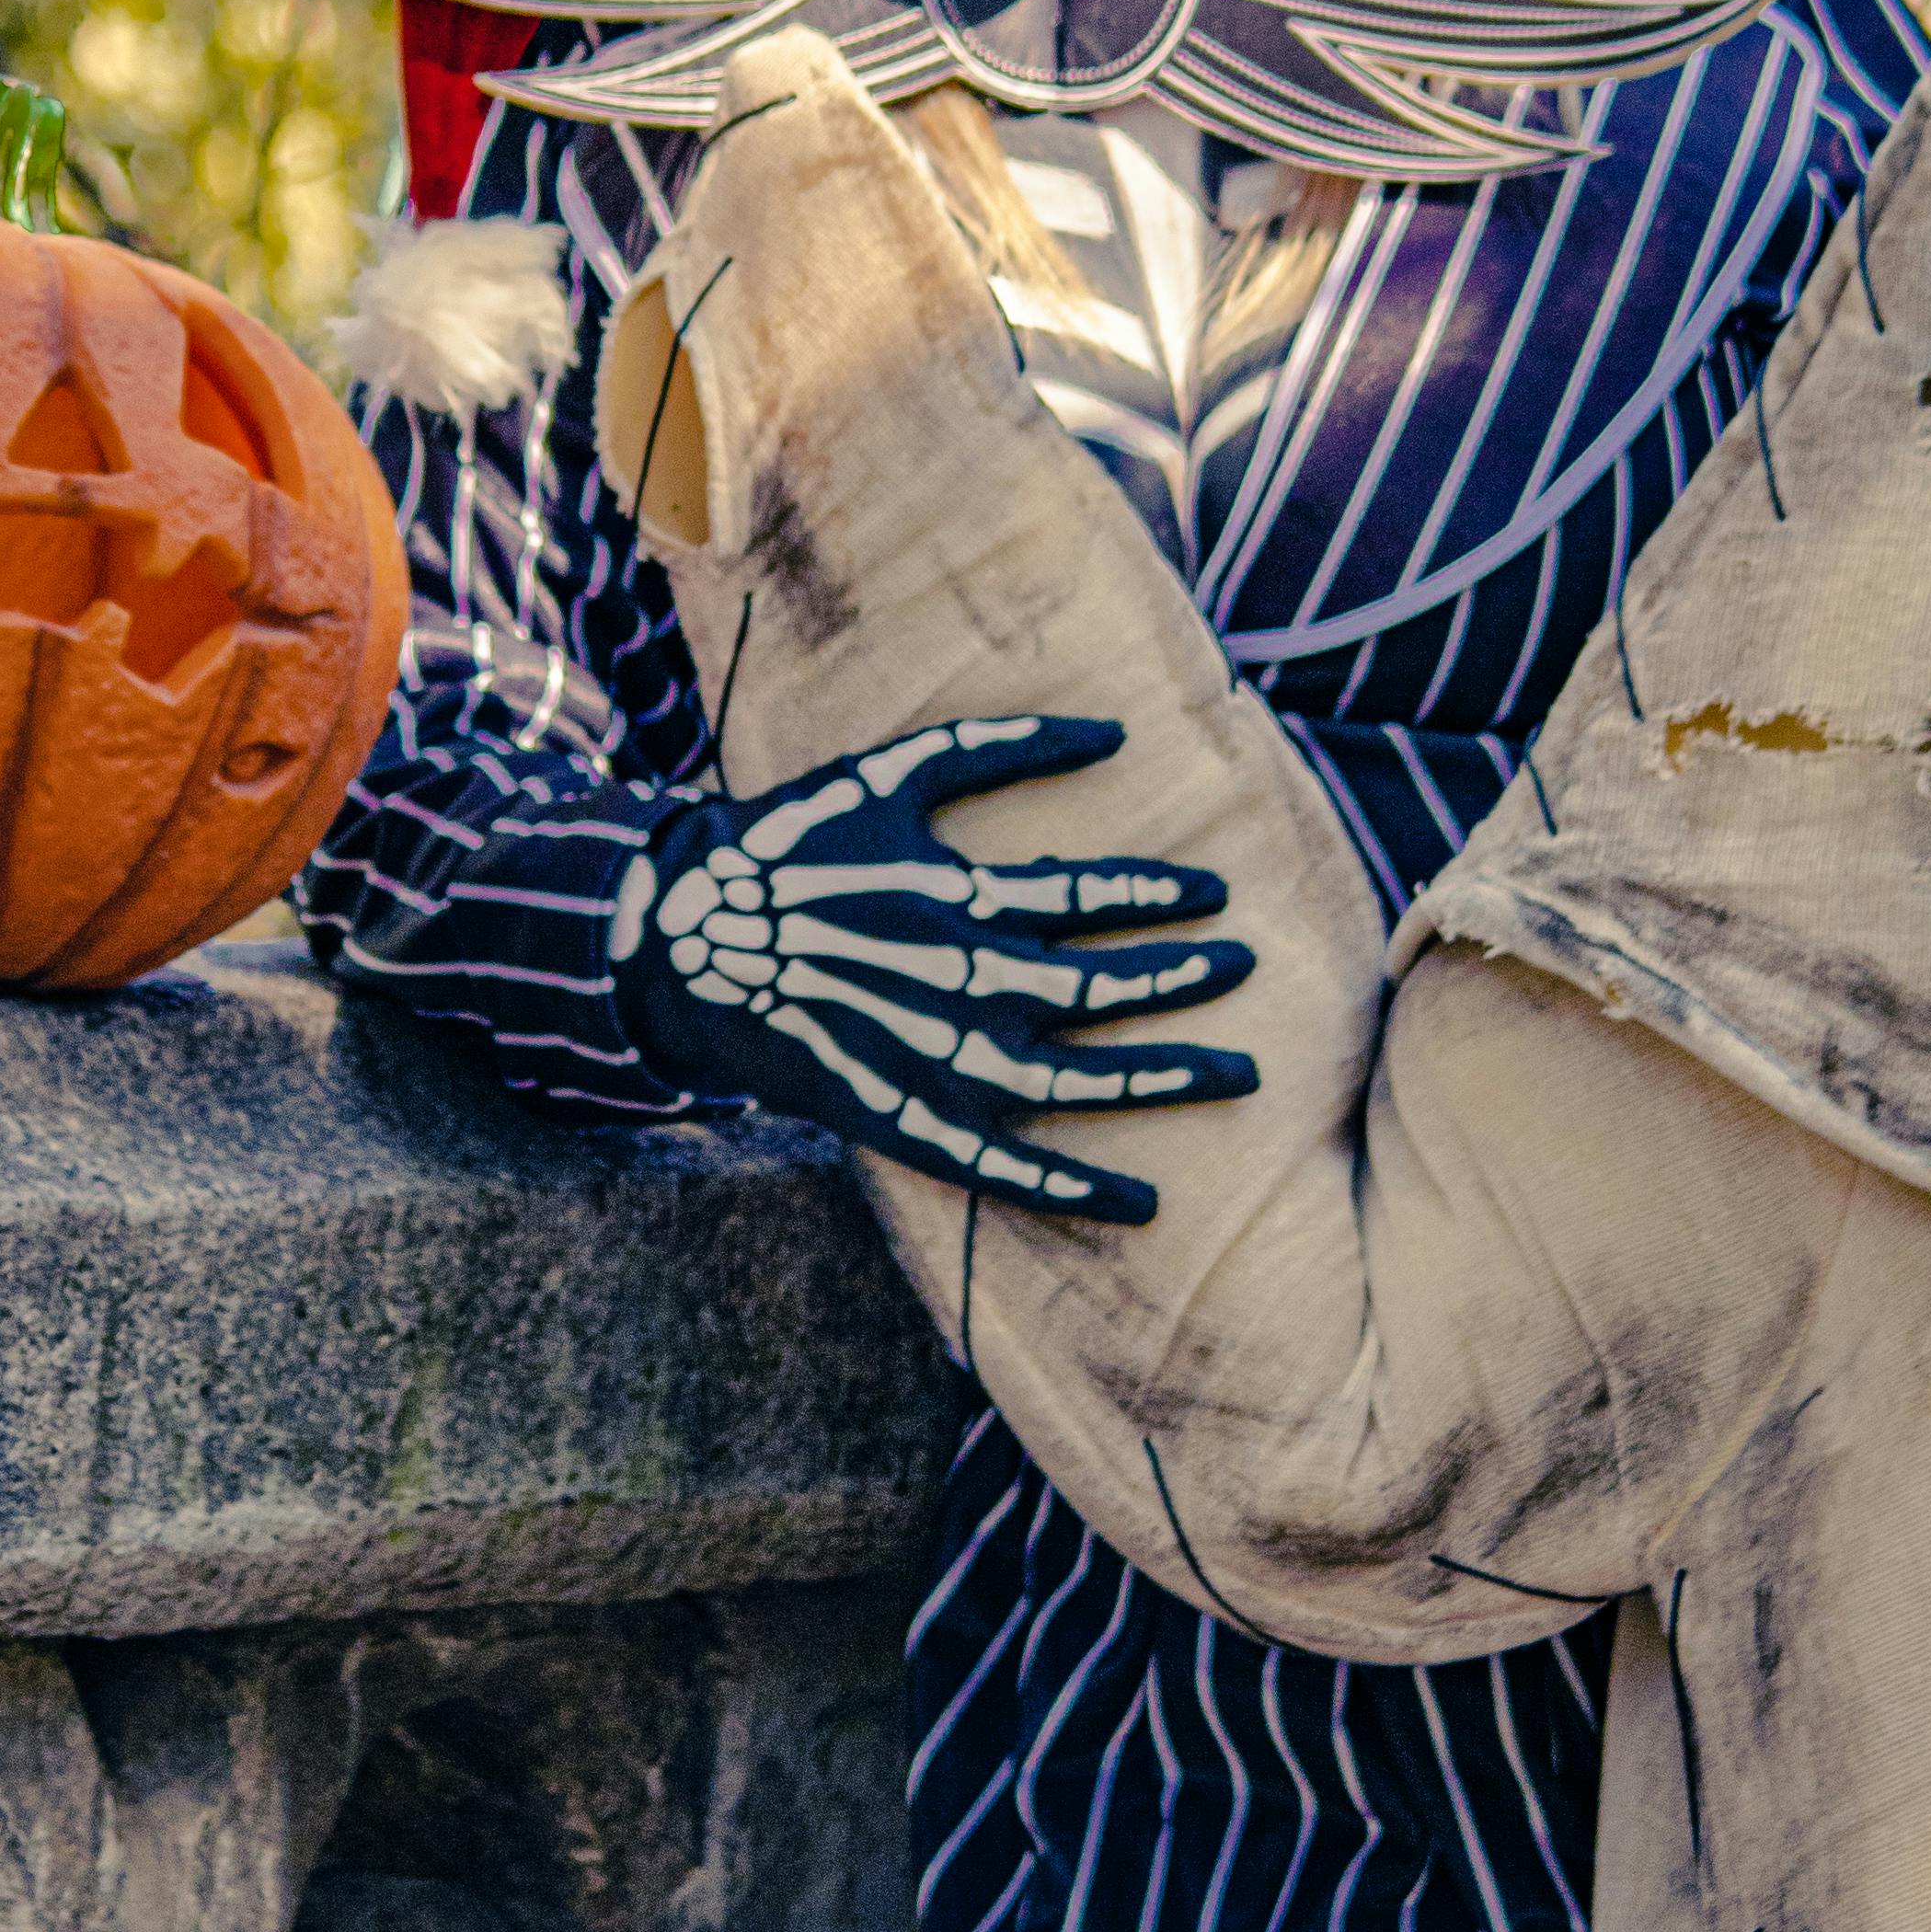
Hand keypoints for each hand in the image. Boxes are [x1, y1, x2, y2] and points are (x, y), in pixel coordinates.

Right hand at [616, 715, 1255, 1218]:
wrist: (684, 938)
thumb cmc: (791, 844)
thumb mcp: (890, 773)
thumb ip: (997, 743)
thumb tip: (1114, 729)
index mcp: (958, 900)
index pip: (1090, 898)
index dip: (1160, 894)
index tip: (1215, 892)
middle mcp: (960, 984)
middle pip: (1103, 989)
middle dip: (1184, 977)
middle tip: (1246, 966)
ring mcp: (935, 1060)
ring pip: (1079, 1080)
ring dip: (1166, 1077)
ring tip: (1243, 1072)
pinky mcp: (905, 1119)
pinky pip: (1006, 1169)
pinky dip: (1076, 1189)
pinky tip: (1143, 1202)